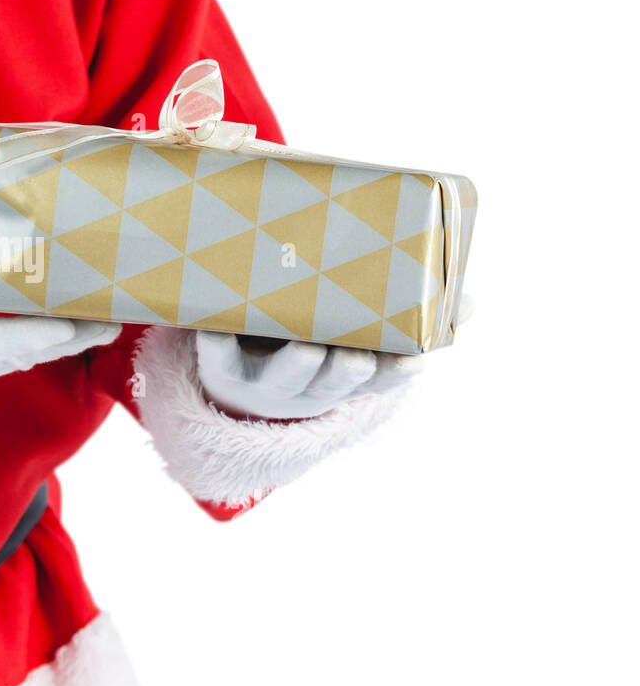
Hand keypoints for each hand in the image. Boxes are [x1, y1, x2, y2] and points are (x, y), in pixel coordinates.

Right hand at [0, 242, 119, 394]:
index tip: (69, 324)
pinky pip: (5, 357)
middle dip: (65, 340)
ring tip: (106, 319)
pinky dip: (40, 341)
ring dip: (60, 342)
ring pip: (14, 360)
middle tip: (112, 318)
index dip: (28, 335)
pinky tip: (70, 324)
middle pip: (11, 356)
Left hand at [195, 332, 421, 420]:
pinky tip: (213, 328)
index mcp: (350, 373)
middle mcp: (313, 383)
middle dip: (347, 371)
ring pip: (287, 376)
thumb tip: (473, 303)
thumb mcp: (363, 337)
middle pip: (336, 381)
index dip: (397, 372)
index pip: (385, 376)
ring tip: (306, 349)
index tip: (412, 361)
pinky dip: (216, 344)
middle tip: (355, 356)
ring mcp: (269, 378)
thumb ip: (417, 314)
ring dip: (297, 365)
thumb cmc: (314, 343)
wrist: (242, 383)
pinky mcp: (225, 367)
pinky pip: (220, 357)